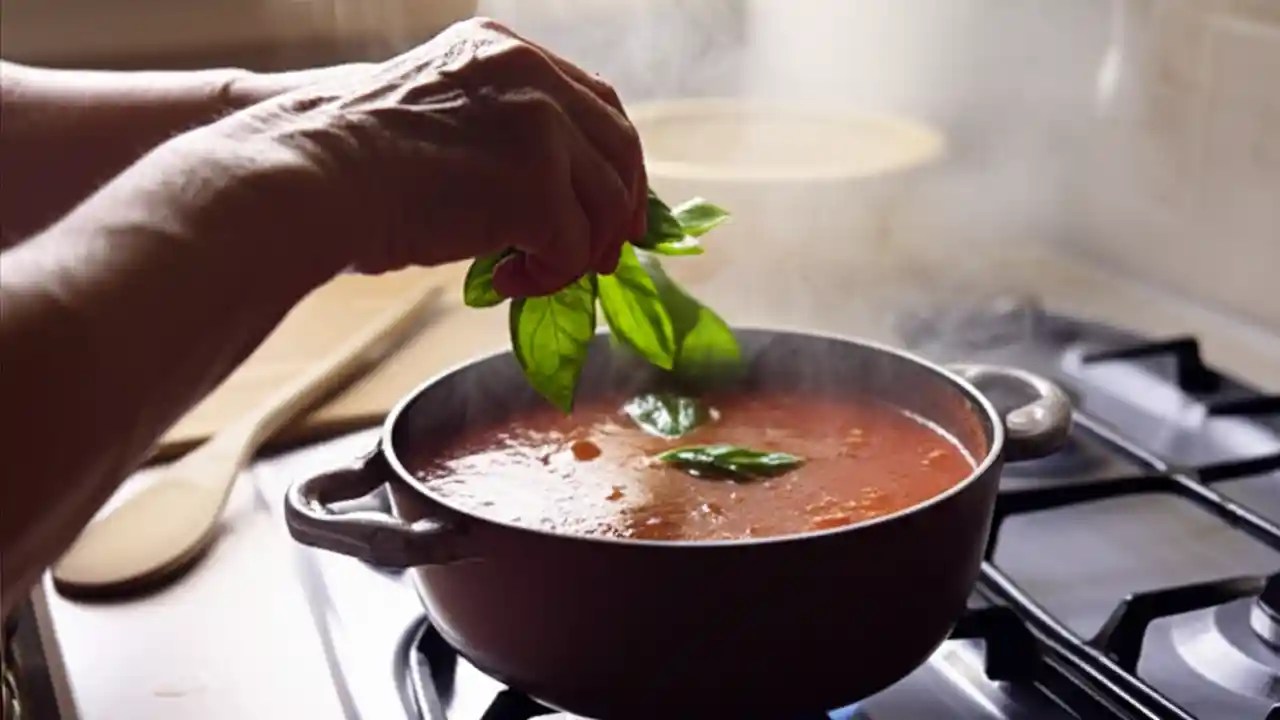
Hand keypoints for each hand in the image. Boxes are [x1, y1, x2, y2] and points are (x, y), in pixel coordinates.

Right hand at [208, 18, 646, 296]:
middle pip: (618, 143)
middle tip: (605, 255)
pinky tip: (507, 282)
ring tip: (529, 274)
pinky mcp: (535, 186)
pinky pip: (572, 246)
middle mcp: (530, 75)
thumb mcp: (432, 116)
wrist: (307, 179)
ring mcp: (538, 127)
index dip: (611, 158)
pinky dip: (550, 276)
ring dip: (577, 251)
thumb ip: (496, 134)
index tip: (610, 204)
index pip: (593, 99)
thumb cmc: (344, 162)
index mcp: (503, 50)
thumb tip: (547, 197)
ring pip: (603, 202)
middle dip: (618, 206)